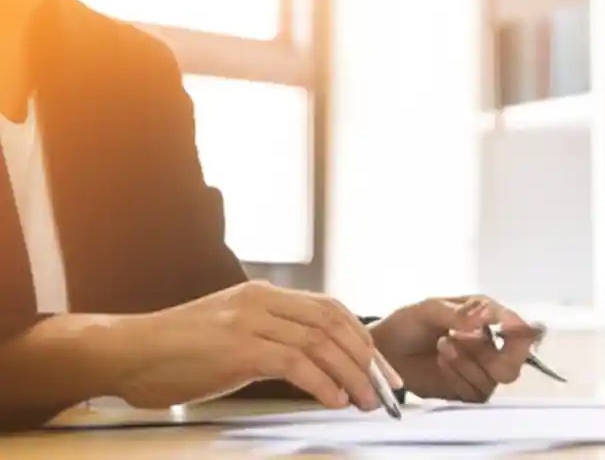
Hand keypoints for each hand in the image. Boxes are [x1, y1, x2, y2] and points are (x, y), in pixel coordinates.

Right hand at [106, 280, 402, 410]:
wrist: (127, 352)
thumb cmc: (177, 351)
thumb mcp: (234, 333)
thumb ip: (273, 339)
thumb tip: (316, 364)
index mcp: (266, 295)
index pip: (331, 310)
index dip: (362, 339)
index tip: (381, 369)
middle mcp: (263, 301)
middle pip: (334, 324)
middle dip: (367, 359)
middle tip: (385, 389)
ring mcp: (250, 321)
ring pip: (320, 343)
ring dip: (351, 375)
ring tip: (366, 401)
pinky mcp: (238, 347)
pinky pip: (294, 363)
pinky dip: (322, 383)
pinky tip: (335, 400)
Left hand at [370, 296, 537, 402]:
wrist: (382, 353)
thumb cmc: (407, 324)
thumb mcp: (429, 310)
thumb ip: (459, 313)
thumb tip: (486, 314)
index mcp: (487, 318)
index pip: (518, 329)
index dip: (519, 331)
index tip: (504, 329)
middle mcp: (489, 345)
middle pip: (514, 361)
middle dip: (493, 354)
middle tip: (464, 339)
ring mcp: (478, 371)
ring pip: (494, 378)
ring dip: (468, 362)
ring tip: (442, 345)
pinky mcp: (465, 392)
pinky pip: (475, 394)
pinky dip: (458, 378)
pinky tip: (441, 363)